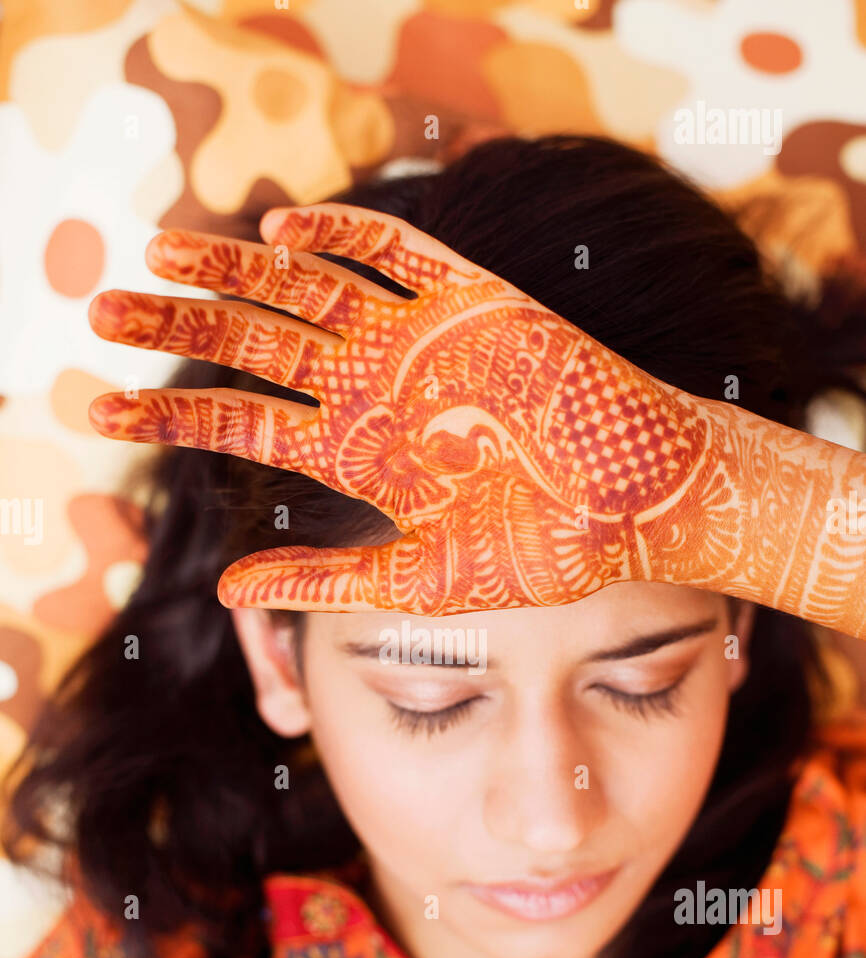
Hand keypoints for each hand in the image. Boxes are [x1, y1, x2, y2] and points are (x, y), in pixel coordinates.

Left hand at [87, 204, 711, 613]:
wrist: (638, 508)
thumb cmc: (540, 557)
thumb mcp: (418, 582)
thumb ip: (324, 583)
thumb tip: (225, 591)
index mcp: (359, 455)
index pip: (244, 426)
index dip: (172, 418)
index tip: (100, 412)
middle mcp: (378, 390)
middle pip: (259, 344)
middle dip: (180, 327)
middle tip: (100, 310)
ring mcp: (421, 340)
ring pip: (310, 287)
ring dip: (237, 269)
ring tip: (160, 254)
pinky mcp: (475, 299)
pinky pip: (398, 250)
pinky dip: (344, 235)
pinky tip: (283, 231)